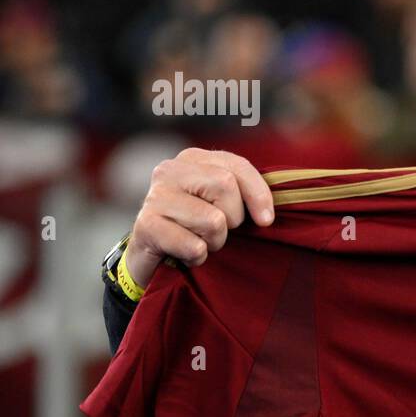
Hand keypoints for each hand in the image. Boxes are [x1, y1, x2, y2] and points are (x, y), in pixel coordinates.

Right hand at [123, 148, 274, 288]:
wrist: (150, 255)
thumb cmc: (194, 227)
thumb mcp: (218, 203)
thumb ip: (241, 193)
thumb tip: (268, 214)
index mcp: (193, 159)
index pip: (237, 166)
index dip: (258, 193)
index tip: (266, 220)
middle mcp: (170, 170)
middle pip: (226, 186)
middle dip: (233, 218)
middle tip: (218, 230)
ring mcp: (154, 196)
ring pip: (213, 220)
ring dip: (214, 241)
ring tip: (200, 241)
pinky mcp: (145, 225)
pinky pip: (194, 246)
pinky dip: (197, 257)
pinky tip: (186, 254)